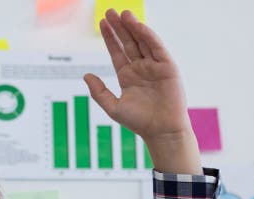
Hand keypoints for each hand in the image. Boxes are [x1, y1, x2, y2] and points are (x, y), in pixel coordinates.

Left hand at [85, 9, 200, 174]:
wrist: (161, 131)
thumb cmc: (139, 122)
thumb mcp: (113, 107)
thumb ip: (99, 92)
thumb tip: (85, 75)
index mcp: (128, 76)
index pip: (117, 52)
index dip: (110, 38)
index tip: (102, 23)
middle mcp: (141, 68)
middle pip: (128, 42)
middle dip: (119, 27)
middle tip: (109, 11)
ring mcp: (154, 66)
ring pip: (142, 42)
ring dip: (133, 27)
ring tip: (123, 13)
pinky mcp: (167, 67)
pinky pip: (156, 48)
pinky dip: (148, 36)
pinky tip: (138, 26)